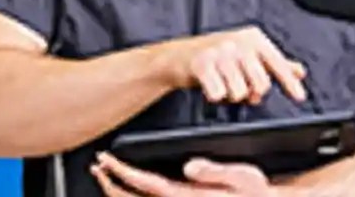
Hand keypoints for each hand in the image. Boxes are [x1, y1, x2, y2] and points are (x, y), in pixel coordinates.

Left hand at [92, 151, 282, 195]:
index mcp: (188, 196)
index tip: (107, 160)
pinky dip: (134, 196)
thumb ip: (214, 171)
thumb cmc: (256, 193)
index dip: (123, 172)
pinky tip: (129, 187)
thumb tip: (188, 166)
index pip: (146, 184)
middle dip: (111, 183)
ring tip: (106, 175)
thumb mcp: (242, 177)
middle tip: (98, 166)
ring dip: (119, 191)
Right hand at [162, 26, 307, 104]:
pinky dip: (215, 96)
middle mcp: (238, 42)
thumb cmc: (217, 56)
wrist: (179, 56)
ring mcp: (220, 52)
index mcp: (253, 38)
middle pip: (261, 83)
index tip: (300, 97)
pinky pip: (218, 94)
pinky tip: (210, 87)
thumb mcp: (248, 54)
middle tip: (240, 88)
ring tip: (223, 85)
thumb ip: (274, 63)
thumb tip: (299, 71)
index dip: (289, 82)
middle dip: (252, 92)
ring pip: (240, 92)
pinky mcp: (202, 64)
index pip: (277, 63)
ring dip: (231, 95)